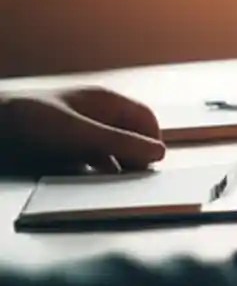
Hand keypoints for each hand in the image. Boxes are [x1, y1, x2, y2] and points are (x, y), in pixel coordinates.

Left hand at [0, 87, 165, 172]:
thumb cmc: (29, 120)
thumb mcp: (79, 133)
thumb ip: (120, 143)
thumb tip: (158, 153)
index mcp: (106, 100)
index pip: (145, 119)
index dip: (152, 142)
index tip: (151, 166)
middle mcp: (97, 112)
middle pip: (130, 135)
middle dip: (134, 157)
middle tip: (132, 181)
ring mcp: (80, 127)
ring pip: (111, 149)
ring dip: (114, 166)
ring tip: (112, 184)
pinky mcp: (65, 143)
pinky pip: (90, 157)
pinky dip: (95, 169)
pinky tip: (90, 181)